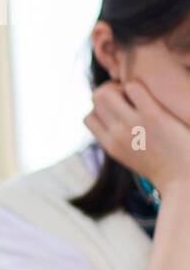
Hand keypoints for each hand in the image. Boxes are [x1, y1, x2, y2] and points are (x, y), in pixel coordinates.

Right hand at [85, 80, 189, 196]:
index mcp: (111, 146)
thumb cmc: (169, 172)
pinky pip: (134, 87)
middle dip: (111, 91)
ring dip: (122, 86)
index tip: (121, 110)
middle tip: (131, 96)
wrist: (187, 183)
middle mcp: (116, 134)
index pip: (89, 118)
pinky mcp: (153, 116)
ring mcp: (133, 125)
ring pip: (107, 91)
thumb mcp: (137, 161)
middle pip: (96, 99)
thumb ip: (123, 145)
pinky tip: (155, 95)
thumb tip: (120, 128)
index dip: (102, 110)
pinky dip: (140, 86)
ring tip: (141, 94)